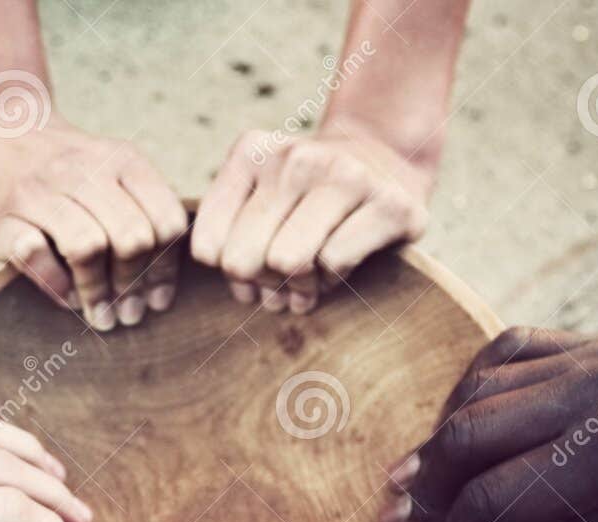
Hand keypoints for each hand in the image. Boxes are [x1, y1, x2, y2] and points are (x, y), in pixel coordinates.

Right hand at [0, 117, 186, 330]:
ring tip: (100, 315)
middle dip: (133, 286)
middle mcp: (83, 170)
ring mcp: (39, 189)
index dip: (165, 270)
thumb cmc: (63, 172)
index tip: (157, 301)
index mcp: (122, 161)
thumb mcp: (110, 171)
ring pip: (87, 247)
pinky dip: (55, 283)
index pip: (165, 222)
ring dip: (96, 291)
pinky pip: (36, 253)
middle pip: (131, 238)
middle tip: (128, 315)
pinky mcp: (0, 213)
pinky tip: (65, 296)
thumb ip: (142, 212)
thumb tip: (161, 290)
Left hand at [191, 126, 431, 313]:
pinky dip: (334, 279)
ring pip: (288, 262)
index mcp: (251, 153)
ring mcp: (346, 175)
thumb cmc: (310, 196)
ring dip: (299, 287)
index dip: (231, 275)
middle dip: (264, 284)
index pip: (208, 248)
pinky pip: (334, 262)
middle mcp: (295, 157)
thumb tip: (245, 293)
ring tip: (312, 279)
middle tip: (286, 282)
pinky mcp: (389, 203)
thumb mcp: (258, 197)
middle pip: (244, 260)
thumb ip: (228, 237)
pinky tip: (340, 267)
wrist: (387, 159)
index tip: (255, 269)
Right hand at [378, 328, 597, 521]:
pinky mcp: (595, 341)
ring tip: (421, 480)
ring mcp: (591, 358)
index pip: (494, 494)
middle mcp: (590, 395)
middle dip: (425, 486)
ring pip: (477, 388)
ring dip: (440, 437)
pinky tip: (462, 419)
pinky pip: (509, 348)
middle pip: (467, 434)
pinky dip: (472, 385)